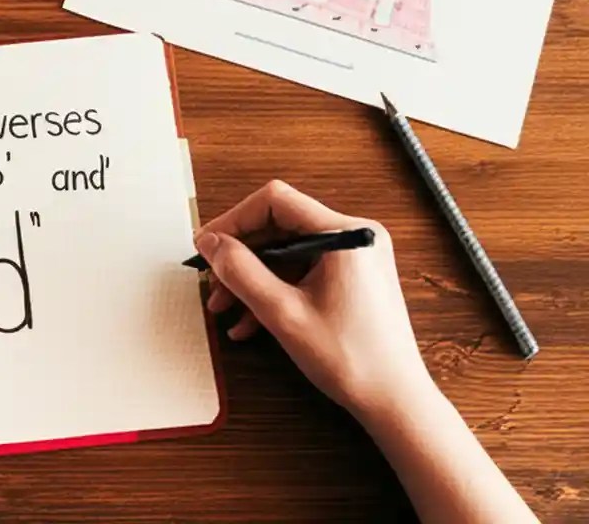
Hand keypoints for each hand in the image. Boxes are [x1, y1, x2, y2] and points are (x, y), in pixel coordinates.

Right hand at [195, 180, 432, 417]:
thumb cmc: (353, 360)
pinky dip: (273, 290)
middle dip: (240, 257)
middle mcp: (354, 237)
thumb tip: (211, 242)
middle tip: (213, 282)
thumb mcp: (282, 312)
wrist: (394, 400)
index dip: (234, 220)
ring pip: (286, 253)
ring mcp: (354, 258)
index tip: (208, 245)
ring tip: (226, 309)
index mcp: (346, 235)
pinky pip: (301, 271)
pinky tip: (250, 321)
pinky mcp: (351, 277)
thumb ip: (240, 271)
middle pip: (279, 227)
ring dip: (252, 278)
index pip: (276, 202)